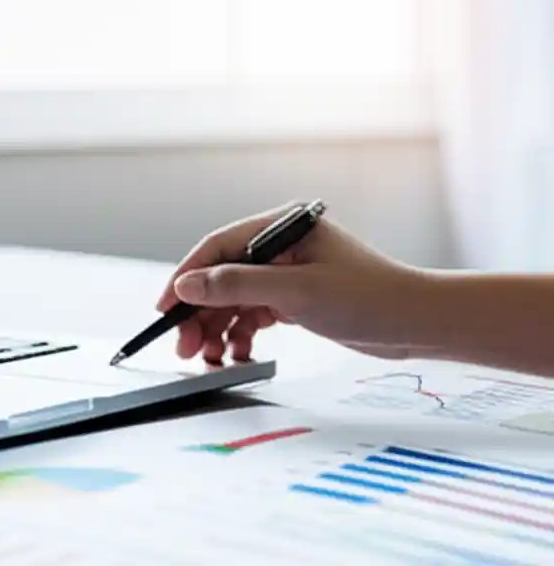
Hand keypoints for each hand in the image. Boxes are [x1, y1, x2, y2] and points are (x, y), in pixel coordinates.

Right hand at [156, 203, 429, 362]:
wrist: (419, 323)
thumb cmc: (370, 298)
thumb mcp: (296, 292)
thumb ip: (236, 285)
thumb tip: (186, 285)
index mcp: (281, 226)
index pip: (218, 247)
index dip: (186, 278)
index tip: (165, 308)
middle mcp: (280, 245)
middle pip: (222, 276)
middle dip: (200, 313)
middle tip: (184, 347)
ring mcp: (287, 272)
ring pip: (234, 299)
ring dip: (217, 328)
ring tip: (208, 358)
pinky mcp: (294, 297)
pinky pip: (253, 313)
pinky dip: (241, 334)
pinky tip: (237, 354)